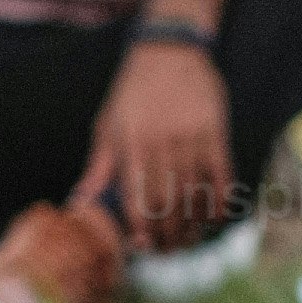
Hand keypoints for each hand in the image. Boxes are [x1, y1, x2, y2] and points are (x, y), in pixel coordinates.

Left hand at [83, 38, 230, 238]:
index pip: (136, 198)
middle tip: (168, 251)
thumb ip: (99, 168)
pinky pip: (221, 174)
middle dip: (168, 235)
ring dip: (194, 225)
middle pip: (168, 203)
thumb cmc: (133, 93)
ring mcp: (190, 136)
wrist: (168, 50)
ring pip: (195, 194)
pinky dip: (220, 201)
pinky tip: (216, 217)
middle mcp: (161, 142)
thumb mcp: (108, 126)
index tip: (143, 246)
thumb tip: (80, 204)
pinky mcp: (215, 130)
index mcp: (130, 143)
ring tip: (189, 241)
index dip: (141, 229)